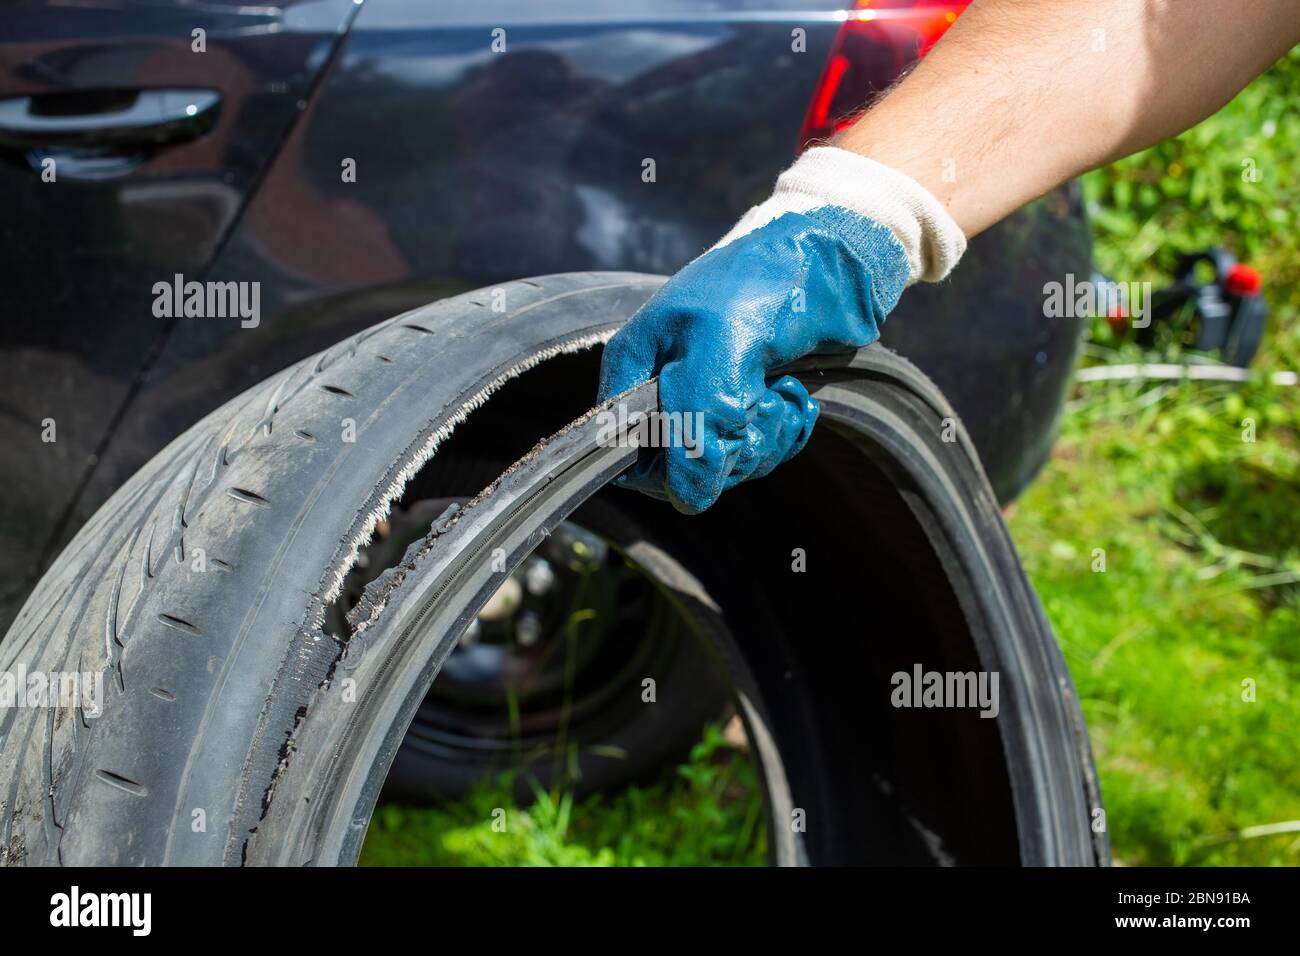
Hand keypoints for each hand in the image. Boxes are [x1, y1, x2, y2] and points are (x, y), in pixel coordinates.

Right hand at [598, 147, 964, 512]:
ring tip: (782, 392)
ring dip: (764, 438)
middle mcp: (665, 387)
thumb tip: (687, 495)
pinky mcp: (748, 404)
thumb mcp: (724, 346)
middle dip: (730, 448)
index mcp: (636, 366)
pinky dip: (784, 432)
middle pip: (680, 466)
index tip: (712, 439)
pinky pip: (756, 452)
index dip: (668, 464)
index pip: (624, 453)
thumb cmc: (767, 283)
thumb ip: (697, 420)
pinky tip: (795, 399)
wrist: (835, 256)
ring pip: (723, 464)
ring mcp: (708, 397)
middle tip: (759, 404)